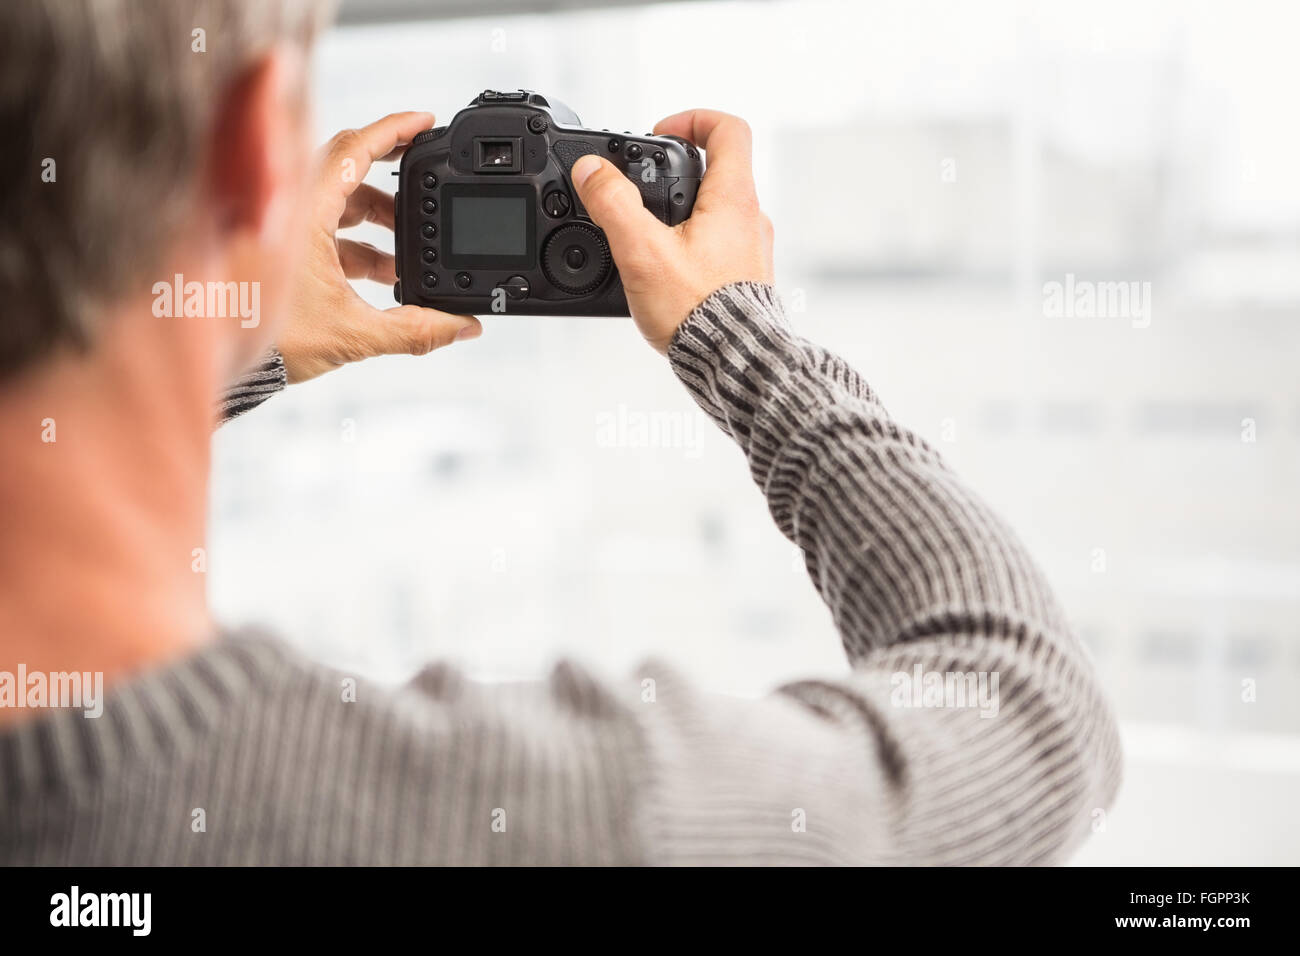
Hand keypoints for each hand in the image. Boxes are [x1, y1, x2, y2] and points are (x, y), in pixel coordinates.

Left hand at [280, 112, 481, 383]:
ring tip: (411, 247)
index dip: (395, 131)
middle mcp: (289, 208)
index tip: (427, 123)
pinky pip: (325, 225)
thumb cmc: (268, 341)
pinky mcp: (279, 244)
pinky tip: (385, 270)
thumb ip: (415, 330)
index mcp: (303, 212)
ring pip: (338, 199)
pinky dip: (358, 239)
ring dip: (378, 217)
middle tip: (427, 182)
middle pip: (349, 167)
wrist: (222, 363)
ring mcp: (281, 224)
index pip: (355, 148)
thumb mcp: (352, 334)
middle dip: (394, 179)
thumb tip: (463, 327)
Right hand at [569, 110, 773, 353]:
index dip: (693, 118)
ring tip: (646, 234)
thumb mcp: (643, 252)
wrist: (735, 364)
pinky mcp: (744, 280)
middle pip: (718, 171)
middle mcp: (751, 220)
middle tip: (642, 186)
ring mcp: (751, 251)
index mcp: (735, 200)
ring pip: (716, 212)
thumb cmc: (700, 312)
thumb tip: (591, 170)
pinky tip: (664, 271)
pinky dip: (690, 247)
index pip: (729, 130)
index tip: (661, 131)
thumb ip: (614, 204)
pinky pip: (718, 247)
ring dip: (682, 213)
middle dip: (676, 173)